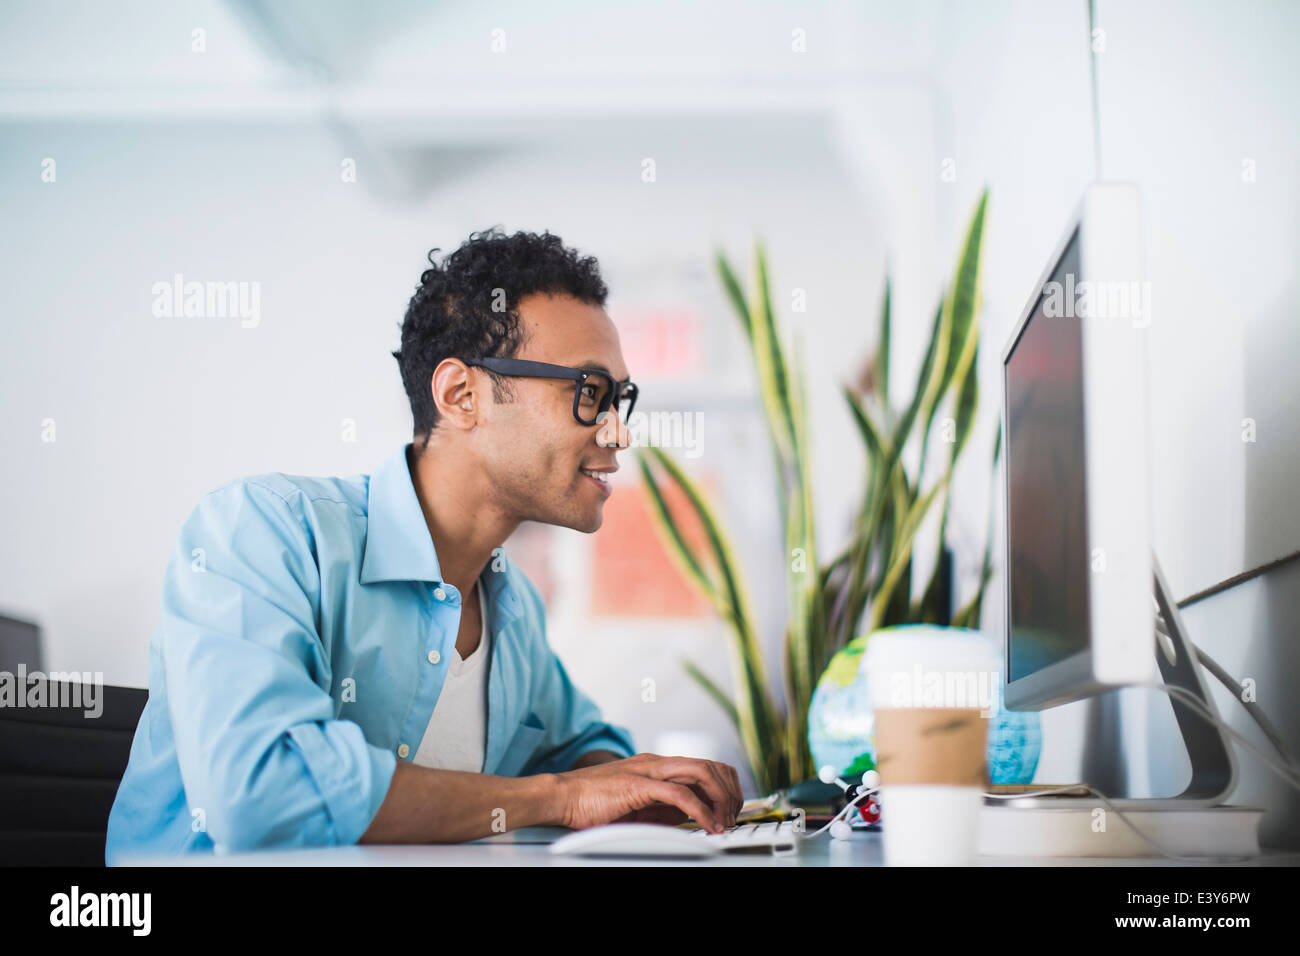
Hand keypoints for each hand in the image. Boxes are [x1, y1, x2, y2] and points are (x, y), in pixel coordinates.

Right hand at [553, 752, 742, 833]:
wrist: (561, 796)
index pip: (706, 766)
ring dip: (720, 799)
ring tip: (723, 823)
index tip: (730, 811)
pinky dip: (700, 811)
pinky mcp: (638, 785)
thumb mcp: (638, 805)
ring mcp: (648, 770)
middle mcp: (657, 763)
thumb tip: (691, 817)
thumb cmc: (592, 802)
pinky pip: (679, 795)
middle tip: (732, 819)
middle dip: (730, 793)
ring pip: (701, 773)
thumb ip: (664, 807)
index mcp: (658, 765)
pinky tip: (707, 825)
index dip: (726, 787)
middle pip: (711, 765)